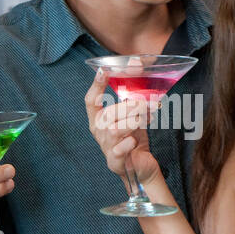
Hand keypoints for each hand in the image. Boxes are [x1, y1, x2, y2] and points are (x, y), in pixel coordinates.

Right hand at [85, 67, 161, 188]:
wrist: (140, 166)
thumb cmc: (133, 139)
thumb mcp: (133, 116)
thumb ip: (134, 98)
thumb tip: (138, 67)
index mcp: (99, 119)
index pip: (91, 100)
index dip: (96, 85)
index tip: (103, 70)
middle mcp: (98, 132)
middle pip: (107, 114)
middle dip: (127, 107)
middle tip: (143, 104)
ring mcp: (105, 147)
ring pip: (115, 130)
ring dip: (132, 122)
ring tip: (144, 120)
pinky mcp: (115, 161)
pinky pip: (120, 149)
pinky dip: (129, 143)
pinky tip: (135, 141)